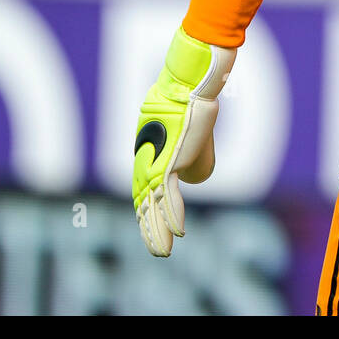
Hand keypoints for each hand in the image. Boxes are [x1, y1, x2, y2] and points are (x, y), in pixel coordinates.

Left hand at [132, 27, 234, 256]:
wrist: (190, 85)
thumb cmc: (191, 99)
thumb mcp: (191, 130)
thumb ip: (192, 151)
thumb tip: (194, 169)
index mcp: (148, 154)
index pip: (144, 190)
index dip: (148, 213)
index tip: (152, 230)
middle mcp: (146, 161)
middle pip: (144, 203)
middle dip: (150, 229)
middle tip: (156, 251)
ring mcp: (157, 163)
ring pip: (153, 206)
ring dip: (158, 232)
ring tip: (161, 253)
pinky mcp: (169, 164)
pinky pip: (169, 197)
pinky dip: (173, 218)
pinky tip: (177, 235)